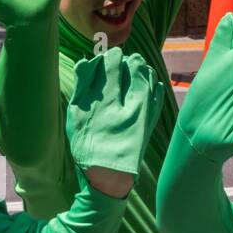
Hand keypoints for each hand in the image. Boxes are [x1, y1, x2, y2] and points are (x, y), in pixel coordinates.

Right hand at [65, 47, 165, 193]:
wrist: (109, 175)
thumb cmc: (87, 146)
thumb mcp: (75, 119)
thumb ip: (80, 89)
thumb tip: (85, 62)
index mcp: (106, 103)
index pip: (113, 67)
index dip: (111, 58)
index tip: (109, 56)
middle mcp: (128, 105)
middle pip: (134, 69)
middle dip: (128, 61)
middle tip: (123, 61)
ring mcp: (144, 113)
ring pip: (148, 78)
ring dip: (142, 69)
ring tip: (134, 68)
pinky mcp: (152, 120)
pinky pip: (158, 94)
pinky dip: (152, 84)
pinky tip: (146, 83)